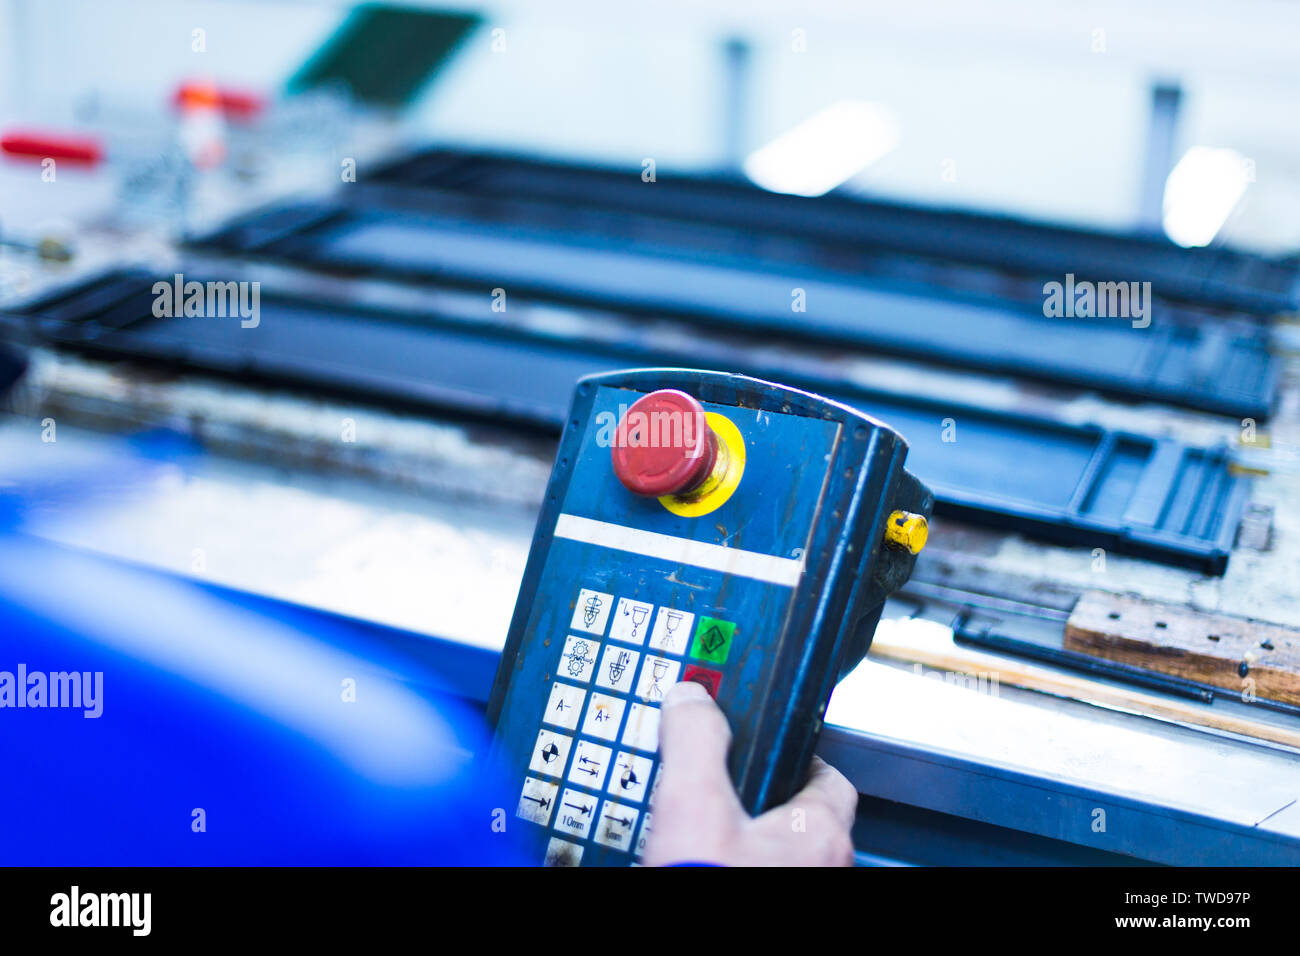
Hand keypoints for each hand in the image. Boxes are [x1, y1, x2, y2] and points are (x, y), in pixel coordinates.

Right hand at [644, 680, 857, 865]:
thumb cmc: (711, 886)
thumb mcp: (694, 807)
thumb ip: (695, 743)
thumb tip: (691, 699)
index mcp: (819, 834)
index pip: (830, 779)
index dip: (796, 757)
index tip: (765, 747)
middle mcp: (822, 867)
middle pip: (799, 817)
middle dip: (761, 799)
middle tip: (719, 791)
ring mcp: (797, 884)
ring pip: (776, 852)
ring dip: (744, 837)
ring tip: (698, 831)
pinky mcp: (771, 905)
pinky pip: (755, 870)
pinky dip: (731, 861)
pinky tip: (697, 860)